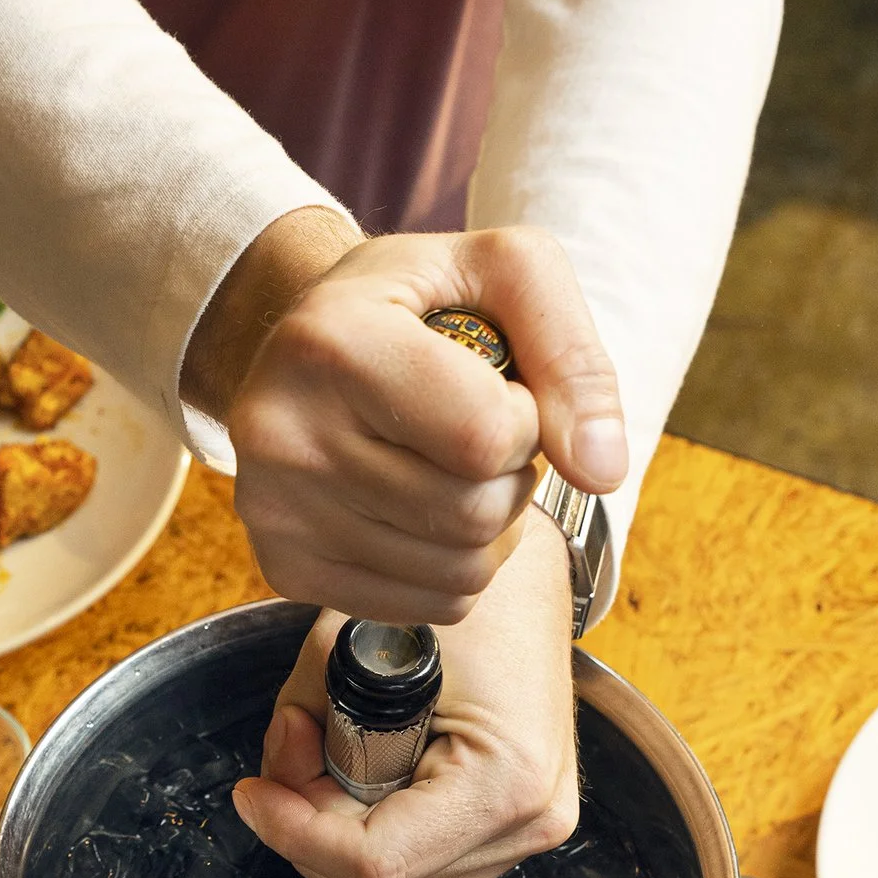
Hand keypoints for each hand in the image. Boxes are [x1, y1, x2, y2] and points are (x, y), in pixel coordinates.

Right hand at [186, 212, 625, 626]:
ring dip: (490, 527)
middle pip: (474, 513)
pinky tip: (425, 511)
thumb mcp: (504, 272)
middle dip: (511, 477)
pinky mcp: (285, 568)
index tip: (502, 388)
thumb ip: (571, 354)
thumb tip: (602, 471)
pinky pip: (431, 605)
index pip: (486, 437)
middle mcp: (283, 434)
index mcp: (332, 342)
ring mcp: (275, 511)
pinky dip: (456, 567)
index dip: (528, 420)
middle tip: (478, 432)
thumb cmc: (416, 304)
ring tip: (452, 469)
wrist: (305, 346)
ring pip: (460, 572)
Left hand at [230, 510, 577, 877]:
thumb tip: (274, 783)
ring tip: (311, 802)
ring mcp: (531, 835)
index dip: (295, 834)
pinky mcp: (515, 835)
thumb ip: (300, 724)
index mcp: (507, 780)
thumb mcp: (353, 644)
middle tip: (285, 772)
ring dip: (337, 872)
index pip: (376, 863)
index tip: (251, 793)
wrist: (519, 573)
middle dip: (312, 846)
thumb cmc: (451, 593)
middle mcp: (532, 822)